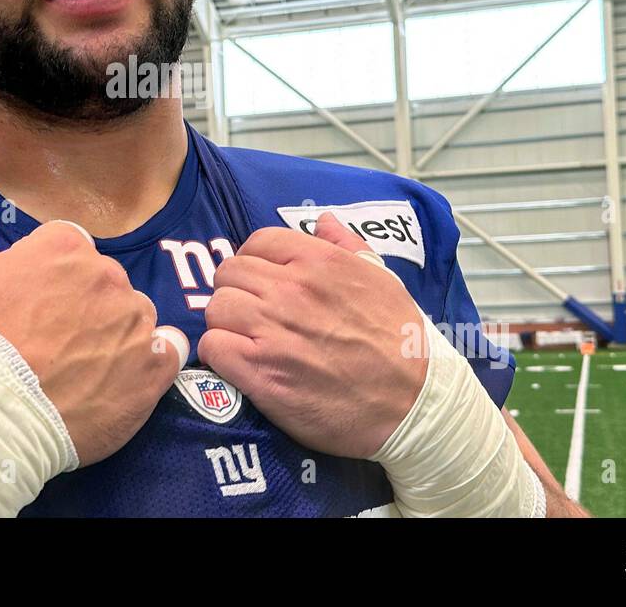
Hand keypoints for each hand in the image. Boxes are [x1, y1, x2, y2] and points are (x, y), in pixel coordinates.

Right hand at [0, 198, 186, 465]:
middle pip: (104, 281)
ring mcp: (134, 322)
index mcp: (63, 247)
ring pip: (134, 316)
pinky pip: (166, 352)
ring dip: (115, 334)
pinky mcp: (153, 369)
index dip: (49, 277)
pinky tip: (120, 381)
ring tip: (82, 370)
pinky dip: (149, 363)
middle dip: (83, 305)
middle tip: (51, 344)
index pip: (68, 247)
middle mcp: (107, 275)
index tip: (32, 307)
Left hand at [198, 212, 428, 458]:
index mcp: (320, 262)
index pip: (258, 242)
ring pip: (216, 309)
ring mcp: (272, 331)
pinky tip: (239, 364)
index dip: (255, 261)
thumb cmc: (401, 342)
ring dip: (226, 324)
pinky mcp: (260, 372)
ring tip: (246, 340)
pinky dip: (219, 355)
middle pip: (229, 273)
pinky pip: (213, 346)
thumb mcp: (383, 279)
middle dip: (237, 292)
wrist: (412, 405)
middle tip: (253, 314)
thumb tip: (323, 221)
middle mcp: (291, 290)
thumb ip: (348, 245)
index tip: (262, 282)